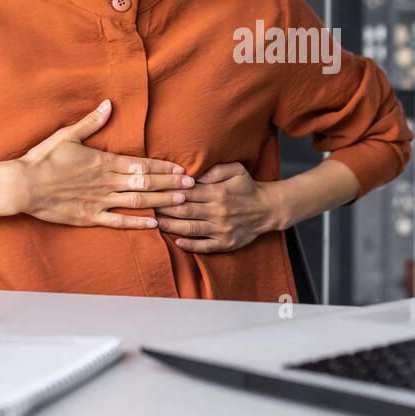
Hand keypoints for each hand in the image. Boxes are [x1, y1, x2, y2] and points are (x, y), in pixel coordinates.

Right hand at [14, 100, 193, 228]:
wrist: (22, 185)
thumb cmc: (43, 159)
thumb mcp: (67, 136)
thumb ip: (91, 122)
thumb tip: (108, 105)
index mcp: (103, 161)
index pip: (140, 164)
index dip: (163, 167)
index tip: (181, 169)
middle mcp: (106, 181)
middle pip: (145, 183)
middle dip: (170, 184)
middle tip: (192, 186)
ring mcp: (99, 201)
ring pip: (137, 201)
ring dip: (161, 201)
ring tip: (182, 201)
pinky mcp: (90, 217)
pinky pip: (118, 221)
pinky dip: (137, 223)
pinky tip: (154, 224)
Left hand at [154, 162, 282, 252]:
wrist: (267, 209)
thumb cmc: (247, 188)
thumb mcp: (237, 170)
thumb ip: (216, 169)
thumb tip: (195, 174)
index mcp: (218, 192)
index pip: (187, 192)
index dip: (168, 191)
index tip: (154, 190)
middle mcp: (218, 211)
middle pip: (184, 211)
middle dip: (164, 209)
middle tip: (147, 206)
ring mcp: (221, 229)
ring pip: (190, 228)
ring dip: (170, 226)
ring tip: (155, 223)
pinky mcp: (225, 243)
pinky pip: (204, 246)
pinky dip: (189, 245)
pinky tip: (177, 242)